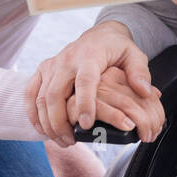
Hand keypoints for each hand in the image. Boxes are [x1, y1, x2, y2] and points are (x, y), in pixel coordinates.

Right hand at [24, 20, 155, 146]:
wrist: (100, 35)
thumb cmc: (117, 49)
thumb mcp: (135, 56)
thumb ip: (140, 72)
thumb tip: (145, 91)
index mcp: (90, 56)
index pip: (84, 81)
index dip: (84, 103)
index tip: (86, 124)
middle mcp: (67, 60)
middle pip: (55, 93)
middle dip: (59, 122)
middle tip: (71, 141)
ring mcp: (53, 64)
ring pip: (41, 97)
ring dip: (47, 122)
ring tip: (61, 140)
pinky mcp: (43, 69)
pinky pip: (31, 93)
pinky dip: (33, 113)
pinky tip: (42, 129)